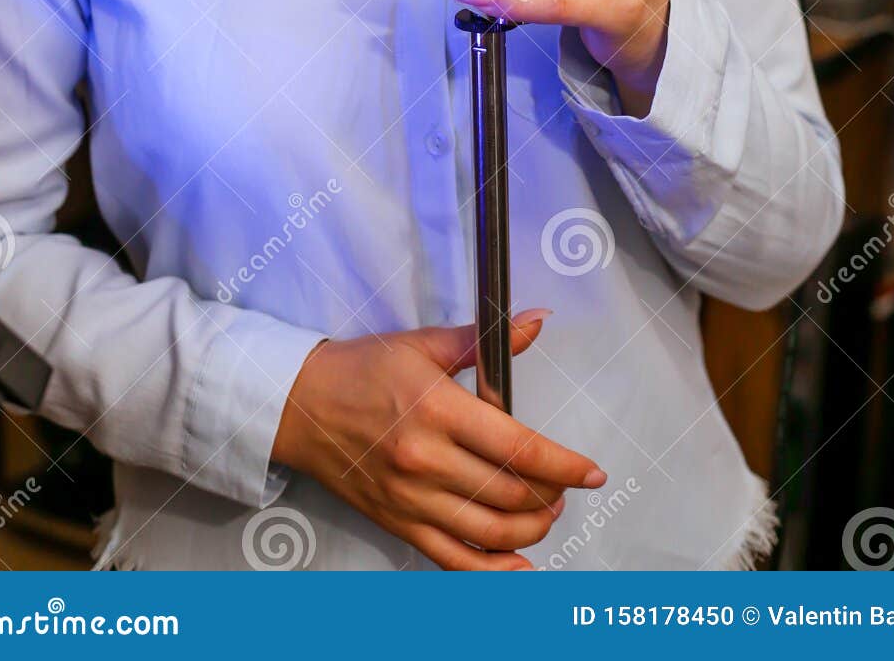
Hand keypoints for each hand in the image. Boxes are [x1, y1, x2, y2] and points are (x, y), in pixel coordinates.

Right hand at [271, 309, 606, 569]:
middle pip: (510, 494)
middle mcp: (426, 460)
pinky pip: (453, 560)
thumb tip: (537, 321)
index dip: (564, 465)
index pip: (518, 448)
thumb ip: (486, 340)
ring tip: (545, 512)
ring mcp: (411, 499)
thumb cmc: (363, 368)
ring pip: (490, 532)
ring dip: (532, 529)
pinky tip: (520, 566)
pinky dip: (493, 571)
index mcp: (437, 409)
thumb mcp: (424, 344)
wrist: (301, 404)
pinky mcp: (398, 523)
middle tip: (565, 485)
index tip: (592, 472)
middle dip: (552, 495)